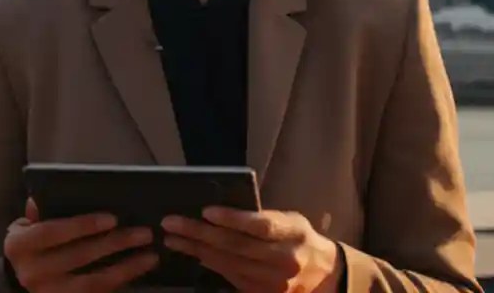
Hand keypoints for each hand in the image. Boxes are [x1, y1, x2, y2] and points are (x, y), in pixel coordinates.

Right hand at [4, 198, 158, 291]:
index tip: (113, 218)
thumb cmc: (32, 243)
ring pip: (94, 282)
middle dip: (114, 244)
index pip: (53, 232)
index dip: (82, 225)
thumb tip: (52, 193)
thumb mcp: (27, 224)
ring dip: (126, 267)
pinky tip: (139, 269)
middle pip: (79, 257)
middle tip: (143, 233)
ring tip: (150, 254)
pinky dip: (121, 281)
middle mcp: (32, 273)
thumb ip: (41, 210)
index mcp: (20, 246)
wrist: (23, 279)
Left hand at [161, 208, 341, 292]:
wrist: (322, 275)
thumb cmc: (298, 237)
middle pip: (236, 246)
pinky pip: (230, 278)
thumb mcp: (290, 220)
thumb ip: (261, 217)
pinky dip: (209, 264)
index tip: (206, 211)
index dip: (232, 219)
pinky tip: (193, 254)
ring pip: (228, 264)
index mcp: (293, 233)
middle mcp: (284, 260)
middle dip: (199, 234)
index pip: (260, 226)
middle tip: (171, 223)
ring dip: (196, 250)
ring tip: (172, 239)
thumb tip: (219, 212)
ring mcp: (273, 282)